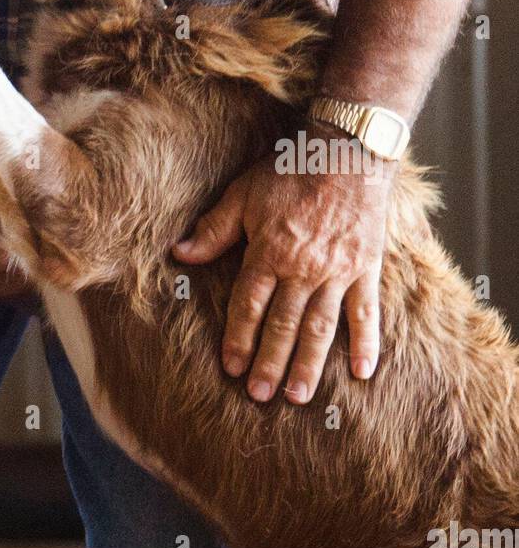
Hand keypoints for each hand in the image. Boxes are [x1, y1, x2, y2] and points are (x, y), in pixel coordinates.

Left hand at [173, 123, 392, 403]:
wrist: (347, 151)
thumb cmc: (289, 169)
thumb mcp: (243, 194)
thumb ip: (214, 229)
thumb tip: (180, 254)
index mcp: (269, 252)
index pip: (249, 306)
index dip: (238, 338)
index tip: (230, 367)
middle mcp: (303, 269)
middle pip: (284, 326)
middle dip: (270, 363)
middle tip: (259, 395)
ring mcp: (338, 272)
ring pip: (321, 328)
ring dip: (309, 365)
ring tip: (298, 397)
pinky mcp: (366, 268)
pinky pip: (366, 313)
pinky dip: (366, 344)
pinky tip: (362, 373)